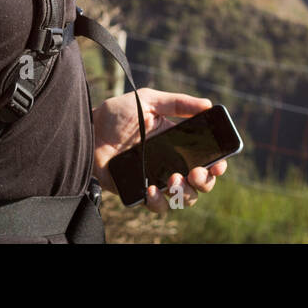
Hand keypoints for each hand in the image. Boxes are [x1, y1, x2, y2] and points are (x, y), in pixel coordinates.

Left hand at [91, 87, 228, 213]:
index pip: (205, 157)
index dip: (217, 164)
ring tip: (173, 180)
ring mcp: (156, 179)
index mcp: (178, 142)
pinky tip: (151, 190)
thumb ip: (178, 103)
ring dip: (185, 193)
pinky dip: (159, 202)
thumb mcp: (149, 101)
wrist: (88, 132)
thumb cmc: (117, 114)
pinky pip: (158, 206)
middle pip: (200, 182)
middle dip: (204, 181)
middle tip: (194, 173)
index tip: (219, 164)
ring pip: (183, 198)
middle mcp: (171, 163)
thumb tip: (209, 104)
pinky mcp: (139, 192)